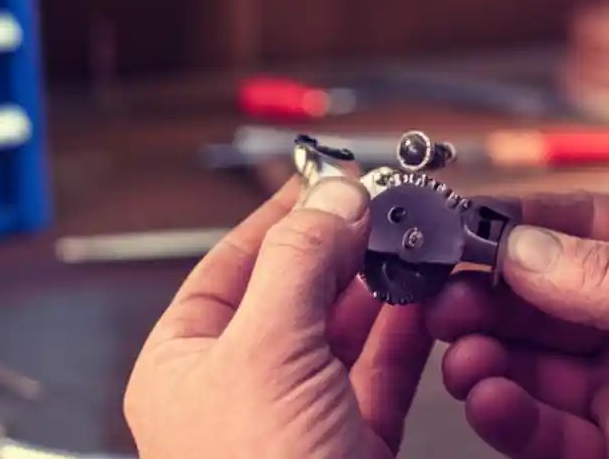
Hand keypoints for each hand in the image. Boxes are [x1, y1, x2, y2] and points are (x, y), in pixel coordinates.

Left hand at [125, 178, 432, 458]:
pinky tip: (424, 295)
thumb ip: (299, 264)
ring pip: (345, 330)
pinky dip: (407, 331)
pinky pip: (385, 371)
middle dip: (342, 244)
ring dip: (382, 282)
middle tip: (384, 202)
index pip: (231, 265)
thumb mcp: (266, 354)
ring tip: (412, 237)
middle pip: (295, 291)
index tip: (325, 176)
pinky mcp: (356, 442)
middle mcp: (241, 389)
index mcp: (185, 367)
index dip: (280, 215)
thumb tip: (332, 197)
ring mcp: (300, 416)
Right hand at [427, 194, 608, 457]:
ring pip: (538, 362)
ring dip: (490, 353)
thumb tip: (528, 247)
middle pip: (549, 297)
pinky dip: (512, 412)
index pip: (588, 228)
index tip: (465, 227)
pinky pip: (550, 426)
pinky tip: (490, 397)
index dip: (524, 225)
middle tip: (442, 292)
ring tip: (458, 349)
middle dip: (492, 294)